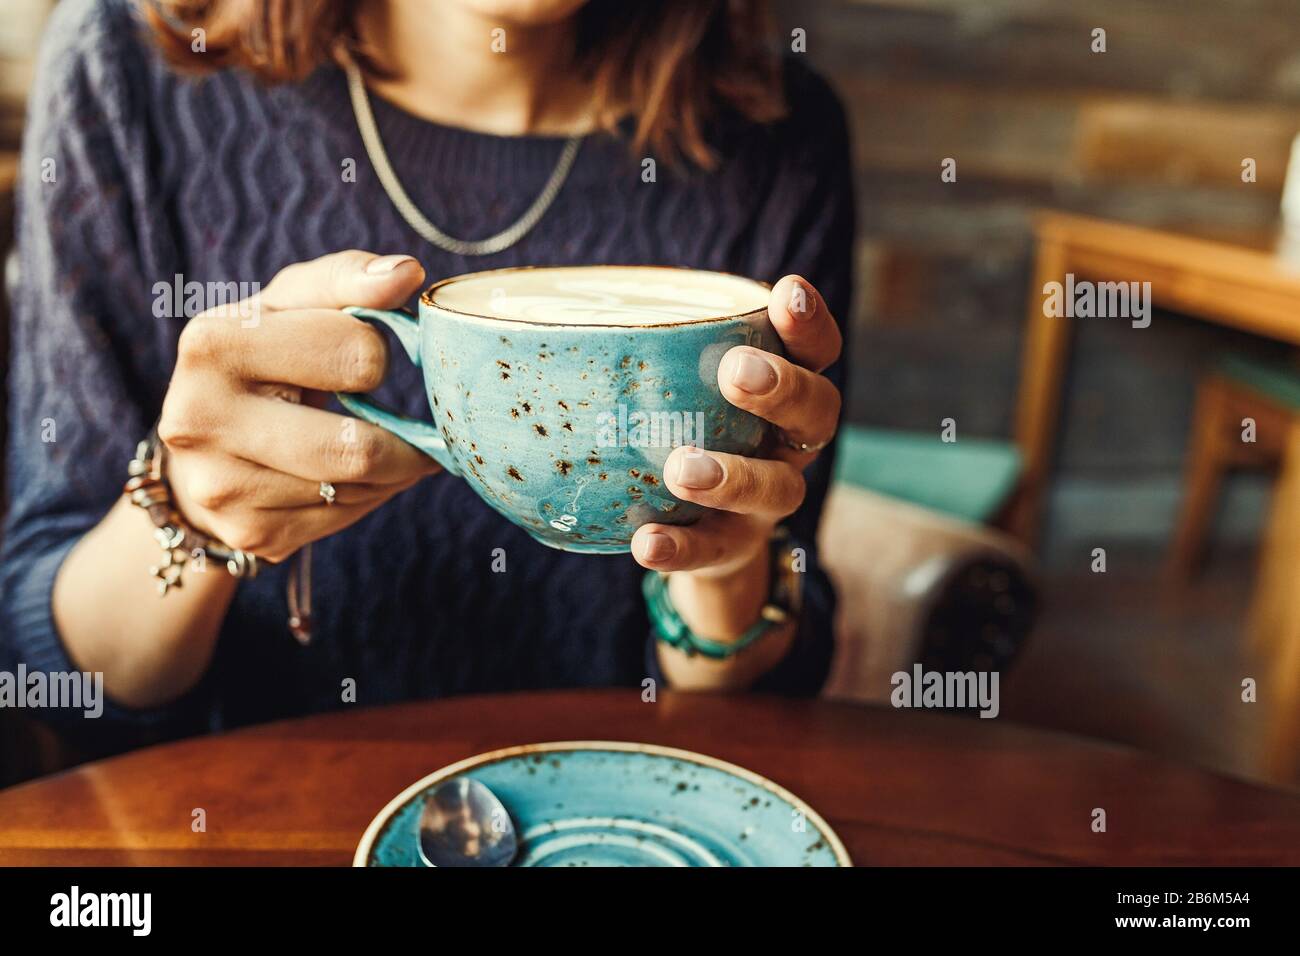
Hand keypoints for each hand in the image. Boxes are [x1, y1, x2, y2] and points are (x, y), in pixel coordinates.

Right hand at [157, 250, 438, 562]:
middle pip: (357, 449)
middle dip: (403, 437)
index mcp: (212, 344)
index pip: (356, 356)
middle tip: (406, 422)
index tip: (364, 356)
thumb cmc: (262, 354)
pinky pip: (344, 519)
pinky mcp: (252, 534)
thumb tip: (407, 272)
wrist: (204, 437)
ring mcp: (221, 488)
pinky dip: (367, 496)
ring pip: (357, 490)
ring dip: (390, 470)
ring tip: (379, 445)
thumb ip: (350, 278)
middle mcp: (200, 421)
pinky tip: (350, 474)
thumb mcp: (293, 302)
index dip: (376, 355)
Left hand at [631, 274, 841, 626]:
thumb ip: (637, 351)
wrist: (699, 531)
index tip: (783, 292)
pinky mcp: (732, 548)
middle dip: (782, 389)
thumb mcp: (674, 387)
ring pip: (776, 488)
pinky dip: (680, 546)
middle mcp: (790, 443)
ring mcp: (768, 500)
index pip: (815, 350)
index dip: (809, 322)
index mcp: (784, 390)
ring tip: (680, 468)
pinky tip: (645, 541)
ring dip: (732, 476)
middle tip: (736, 372)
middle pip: (816, 412)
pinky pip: (712, 549)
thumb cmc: (682, 428)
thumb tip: (512, 319)